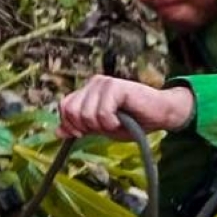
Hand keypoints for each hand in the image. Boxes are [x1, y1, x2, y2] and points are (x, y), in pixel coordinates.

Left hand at [57, 76, 194, 139]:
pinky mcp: (115, 86)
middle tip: (105, 126)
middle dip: (86, 126)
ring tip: (116, 121)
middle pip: (71, 111)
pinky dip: (111, 123)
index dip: (70, 124)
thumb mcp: (101, 128)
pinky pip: (102, 112)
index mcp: (87, 91)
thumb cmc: (132, 121)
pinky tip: (122, 119)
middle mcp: (93, 84)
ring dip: (102, 126)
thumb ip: (80, 127)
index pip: (64, 107)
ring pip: (86, 114)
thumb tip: (57, 132)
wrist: (159, 116)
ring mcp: (104, 83)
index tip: (84, 133)